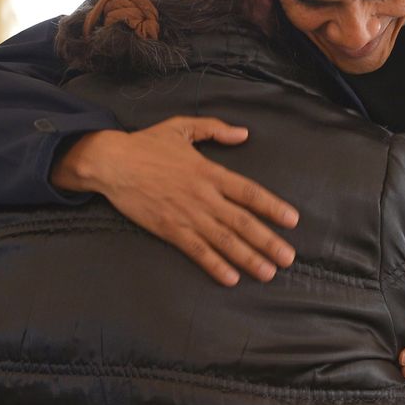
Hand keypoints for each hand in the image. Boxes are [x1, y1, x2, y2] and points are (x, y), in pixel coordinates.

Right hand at [51, 117, 298, 285]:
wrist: (112, 162)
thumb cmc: (146, 144)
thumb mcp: (182, 127)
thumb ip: (215, 129)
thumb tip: (243, 133)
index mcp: (209, 171)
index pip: (249, 192)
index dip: (272, 207)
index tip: (292, 220)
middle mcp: (203, 196)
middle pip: (242, 222)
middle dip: (268, 241)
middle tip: (288, 258)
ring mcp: (187, 215)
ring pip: (224, 240)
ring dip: (247, 258)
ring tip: (267, 272)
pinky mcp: (169, 229)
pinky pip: (196, 250)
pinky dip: (214, 265)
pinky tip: (230, 278)